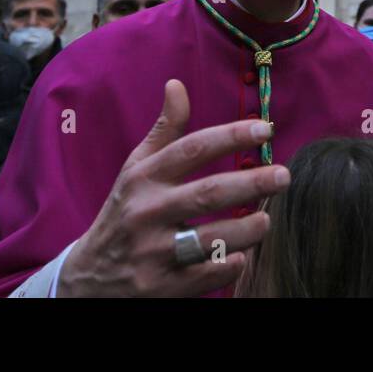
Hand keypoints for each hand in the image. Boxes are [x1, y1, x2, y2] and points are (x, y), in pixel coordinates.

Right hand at [57, 79, 289, 296]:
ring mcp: (154, 252)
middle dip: (251, 183)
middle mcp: (148, 212)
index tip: (265, 129)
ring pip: (210, 238)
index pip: (192, 149)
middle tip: (283, 175)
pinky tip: (241, 256)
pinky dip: (228, 267)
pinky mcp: (161, 287)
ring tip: (267, 219)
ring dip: (245, 229)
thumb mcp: (136, 169)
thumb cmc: (125, 212)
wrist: (89, 276)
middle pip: (208, 193)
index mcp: (144, 177)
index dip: (230, 136)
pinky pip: (204, 276)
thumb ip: (165, 130)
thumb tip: (177, 84)